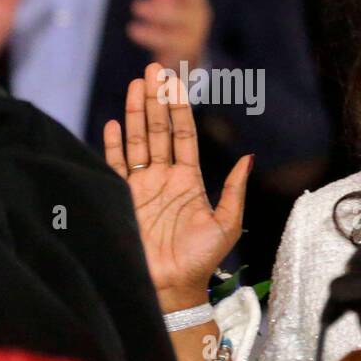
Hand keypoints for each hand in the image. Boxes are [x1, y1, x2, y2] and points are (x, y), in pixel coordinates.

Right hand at [103, 62, 251, 311]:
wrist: (170, 289)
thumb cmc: (200, 261)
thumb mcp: (226, 224)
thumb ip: (233, 190)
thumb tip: (248, 157)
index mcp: (188, 179)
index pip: (183, 134)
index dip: (178, 107)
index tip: (175, 81)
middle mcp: (164, 177)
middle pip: (157, 130)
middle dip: (154, 100)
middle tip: (152, 70)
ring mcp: (142, 187)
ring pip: (136, 141)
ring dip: (134, 113)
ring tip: (135, 85)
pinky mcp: (123, 199)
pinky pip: (115, 166)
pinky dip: (113, 145)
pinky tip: (113, 122)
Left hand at [127, 0, 211, 70]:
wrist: (187, 53)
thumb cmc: (175, 15)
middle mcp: (195, 17)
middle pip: (183, 12)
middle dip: (162, 7)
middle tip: (136, 5)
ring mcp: (189, 40)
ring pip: (173, 38)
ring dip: (153, 34)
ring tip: (133, 30)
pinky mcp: (179, 60)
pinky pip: (168, 62)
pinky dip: (157, 64)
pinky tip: (148, 64)